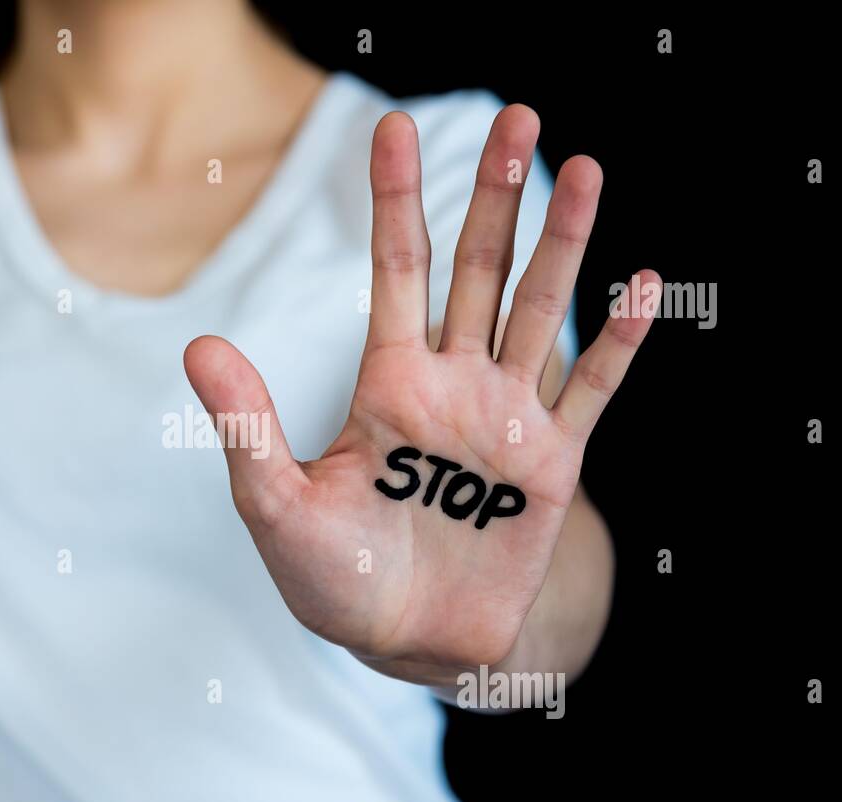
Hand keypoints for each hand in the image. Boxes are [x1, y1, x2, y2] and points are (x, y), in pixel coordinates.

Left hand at [183, 106, 658, 684]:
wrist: (407, 643)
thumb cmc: (333, 577)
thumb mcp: (277, 504)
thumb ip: (247, 425)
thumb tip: (197, 345)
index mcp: (387, 382)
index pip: (396, 271)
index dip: (396, 201)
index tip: (393, 128)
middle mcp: (451, 384)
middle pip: (480, 272)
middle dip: (498, 196)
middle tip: (519, 118)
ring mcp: (506, 419)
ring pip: (540, 311)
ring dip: (563, 243)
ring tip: (584, 167)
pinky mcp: (551, 466)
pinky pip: (590, 390)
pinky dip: (617, 341)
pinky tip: (644, 282)